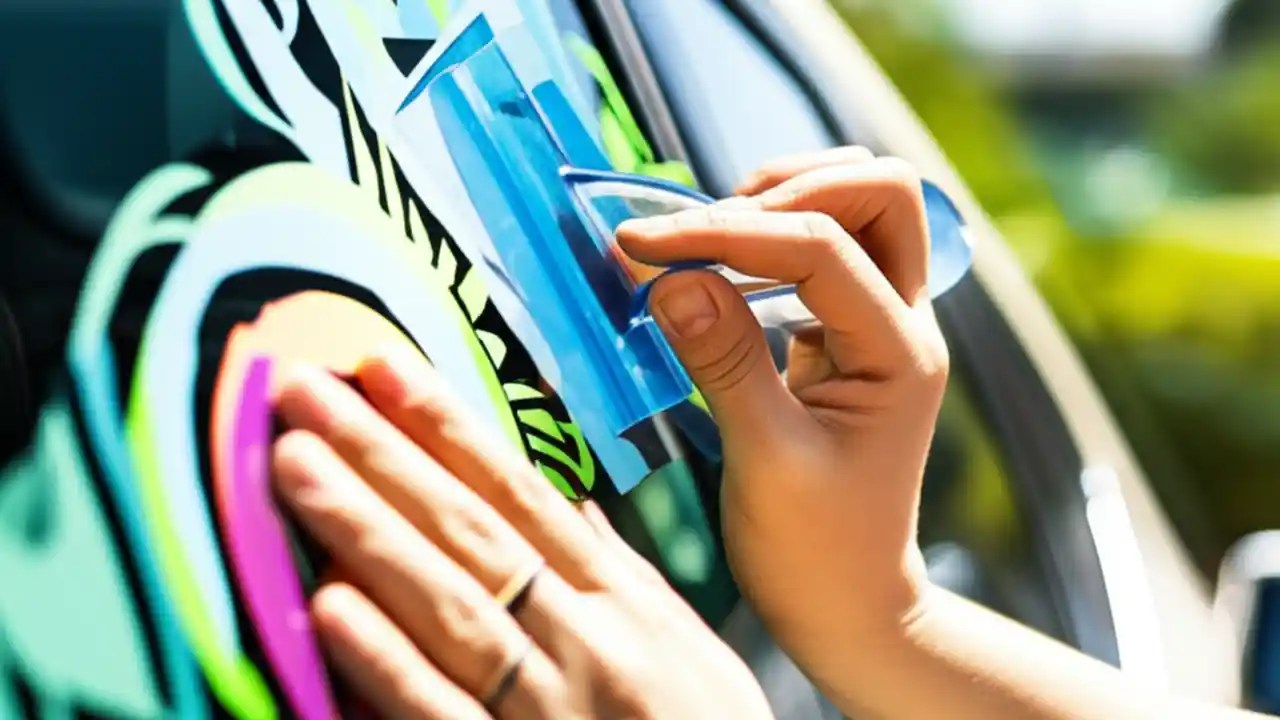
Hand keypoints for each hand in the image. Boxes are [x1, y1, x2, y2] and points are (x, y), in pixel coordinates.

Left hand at [271, 347, 773, 719]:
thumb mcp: (687, 644)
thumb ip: (620, 572)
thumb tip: (570, 505)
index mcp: (623, 596)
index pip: (522, 492)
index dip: (448, 426)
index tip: (383, 369)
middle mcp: (589, 635)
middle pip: (474, 530)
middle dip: (384, 454)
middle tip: (302, 390)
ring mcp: (558, 703)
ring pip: (453, 602)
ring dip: (368, 529)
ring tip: (296, 465)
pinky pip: (447, 710)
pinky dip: (391, 660)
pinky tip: (331, 608)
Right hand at [617, 147, 947, 699]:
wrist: (850, 605)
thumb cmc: (816, 552)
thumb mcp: (766, 463)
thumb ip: (725, 363)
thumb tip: (673, 278)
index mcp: (899, 352)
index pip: (820, 247)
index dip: (724, 233)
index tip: (640, 244)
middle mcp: (903, 324)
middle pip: (884, 194)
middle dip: (793, 186)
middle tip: (708, 224)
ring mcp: (878, 325)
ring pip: (860, 209)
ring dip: (785, 200)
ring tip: (707, 232)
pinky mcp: (843, 335)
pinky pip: (823, 250)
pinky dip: (769, 238)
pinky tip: (716, 263)